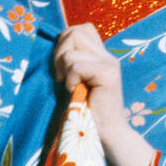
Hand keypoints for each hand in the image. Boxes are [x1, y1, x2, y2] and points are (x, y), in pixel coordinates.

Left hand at [53, 22, 156, 165]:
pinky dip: (70, 79)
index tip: (61, 66)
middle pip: (75, 32)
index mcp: (100, 54)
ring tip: (69, 85)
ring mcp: (109, 62)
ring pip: (73, 49)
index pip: (81, 28)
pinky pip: (76, 66)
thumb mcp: (73, 79)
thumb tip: (55, 41)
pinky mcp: (108, 73)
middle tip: (62, 76)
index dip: (65, 40)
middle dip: (60, 52)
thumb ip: (69, 60)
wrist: (103, 136)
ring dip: (64, 68)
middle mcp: (107, 54)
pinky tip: (76, 92)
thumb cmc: (83, 111)